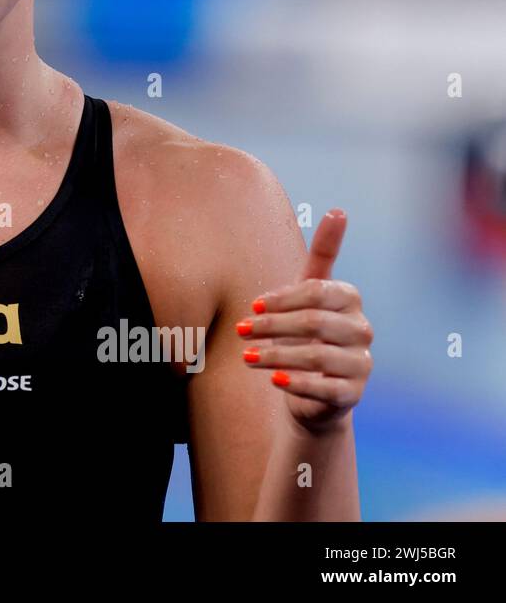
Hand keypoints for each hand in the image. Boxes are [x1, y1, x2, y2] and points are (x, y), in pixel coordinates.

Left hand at [236, 208, 373, 432]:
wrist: (313, 388)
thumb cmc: (306, 332)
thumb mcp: (308, 294)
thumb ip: (322, 255)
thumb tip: (339, 209)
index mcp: (350, 301)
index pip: (318, 291)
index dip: (283, 298)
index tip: (253, 306)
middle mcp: (362, 330)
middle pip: (315, 323)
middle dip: (272, 326)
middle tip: (239, 330)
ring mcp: (361, 363)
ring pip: (317, 356)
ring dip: (275, 355)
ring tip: (245, 357)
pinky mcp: (352, 393)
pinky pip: (325, 388)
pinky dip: (296, 383)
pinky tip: (273, 380)